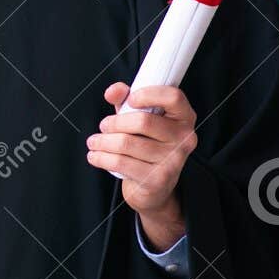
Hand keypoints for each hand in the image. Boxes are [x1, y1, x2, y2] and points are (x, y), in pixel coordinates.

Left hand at [85, 82, 197, 246]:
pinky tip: (95, 156)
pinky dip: (102, 158)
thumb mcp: (137, 117)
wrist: (154, 187)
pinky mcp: (157, 179)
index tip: (131, 99)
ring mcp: (173, 160)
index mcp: (184, 117)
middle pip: (143, 121)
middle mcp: (184, 138)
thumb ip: (126, 99)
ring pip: (127, 143)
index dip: (149, 94)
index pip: (174, 97)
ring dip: (103, 141)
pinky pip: (121, 163)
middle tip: (103, 126)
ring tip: (94, 142)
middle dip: (115, 122)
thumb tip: (112, 92)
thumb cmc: (146, 144)